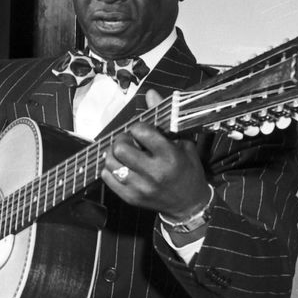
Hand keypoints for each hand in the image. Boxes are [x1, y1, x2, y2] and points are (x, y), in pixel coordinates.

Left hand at [101, 89, 211, 217]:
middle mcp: (154, 173)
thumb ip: (164, 119)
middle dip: (122, 140)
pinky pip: (108, 178)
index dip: (137, 127)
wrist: (189, 204)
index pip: (141, 132)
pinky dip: (110, 169)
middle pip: (121, 148)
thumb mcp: (183, 143)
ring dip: (114, 154)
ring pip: (111, 163)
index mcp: (170, 156)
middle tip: (129, 141)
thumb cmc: (187, 170)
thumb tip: (150, 93)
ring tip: (124, 154)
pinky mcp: (131, 198)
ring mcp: (141, 187)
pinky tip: (120, 166)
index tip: (141, 131)